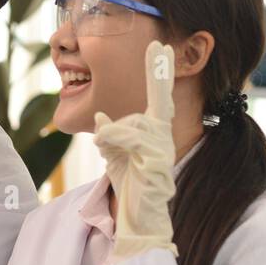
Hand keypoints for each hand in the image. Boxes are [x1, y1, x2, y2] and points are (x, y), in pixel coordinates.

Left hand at [93, 40, 177, 259]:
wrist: (141, 220)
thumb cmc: (131, 188)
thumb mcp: (115, 156)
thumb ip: (110, 134)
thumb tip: (101, 115)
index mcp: (156, 131)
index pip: (159, 95)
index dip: (159, 71)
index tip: (159, 44)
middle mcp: (164, 136)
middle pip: (130, 115)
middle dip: (113, 134)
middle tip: (115, 156)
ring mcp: (163, 148)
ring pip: (127, 126)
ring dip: (111, 142)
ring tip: (117, 161)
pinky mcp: (158, 161)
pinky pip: (130, 139)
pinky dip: (114, 143)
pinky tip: (113, 156)